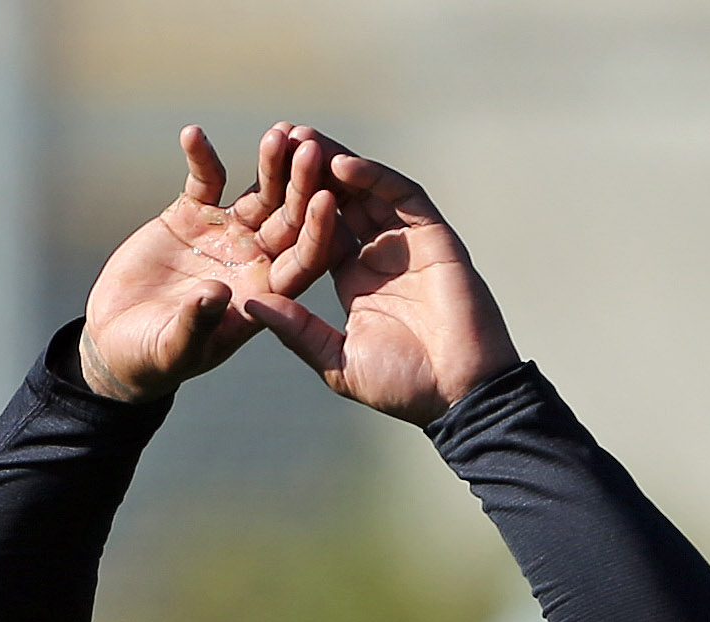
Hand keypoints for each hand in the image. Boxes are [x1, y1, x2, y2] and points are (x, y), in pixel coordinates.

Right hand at [80, 124, 336, 404]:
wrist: (117, 340)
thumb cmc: (152, 356)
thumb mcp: (174, 348)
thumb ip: (198, 324)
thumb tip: (216, 294)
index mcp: (263, 297)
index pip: (302, 261)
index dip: (316, 231)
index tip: (326, 198)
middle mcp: (253, 261)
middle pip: (289, 218)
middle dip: (301, 184)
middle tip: (312, 149)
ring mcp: (226, 234)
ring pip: (258, 192)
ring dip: (269, 163)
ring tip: (277, 133)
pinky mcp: (193, 215)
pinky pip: (204, 179)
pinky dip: (200, 157)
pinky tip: (192, 134)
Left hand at [241, 138, 517, 424]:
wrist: (459, 394)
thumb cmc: (403, 386)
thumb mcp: (337, 361)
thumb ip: (298, 330)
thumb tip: (250, 303)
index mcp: (353, 279)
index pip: (316, 230)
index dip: (289, 207)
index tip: (254, 183)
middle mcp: (377, 253)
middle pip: (338, 199)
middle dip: (309, 170)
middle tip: (276, 138)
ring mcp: (405, 241)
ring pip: (366, 188)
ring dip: (335, 161)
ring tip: (302, 140)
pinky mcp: (432, 235)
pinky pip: (400, 195)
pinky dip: (373, 177)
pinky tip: (342, 165)